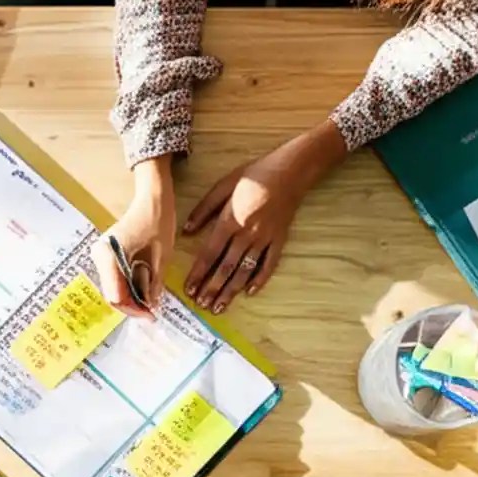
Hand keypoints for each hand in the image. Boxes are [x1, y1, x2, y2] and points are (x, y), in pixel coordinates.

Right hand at [91, 157, 176, 319]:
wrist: (152, 199)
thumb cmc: (158, 222)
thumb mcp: (161, 257)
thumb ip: (153, 284)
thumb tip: (150, 307)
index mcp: (109, 254)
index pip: (116, 294)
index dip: (133, 309)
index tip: (151, 315)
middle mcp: (99, 256)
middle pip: (112, 293)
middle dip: (131, 306)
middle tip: (152, 312)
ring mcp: (100, 256)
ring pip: (113, 289)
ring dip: (130, 298)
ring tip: (150, 303)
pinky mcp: (105, 257)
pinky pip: (115, 280)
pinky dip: (128, 288)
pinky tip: (142, 291)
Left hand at [183, 121, 347, 312]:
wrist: (291, 170)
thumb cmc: (254, 175)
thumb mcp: (223, 185)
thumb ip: (204, 209)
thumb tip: (186, 231)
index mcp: (231, 219)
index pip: (210, 253)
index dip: (198, 273)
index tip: (189, 289)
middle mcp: (247, 233)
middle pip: (226, 267)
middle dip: (212, 288)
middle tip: (202, 305)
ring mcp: (265, 239)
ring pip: (245, 270)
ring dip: (231, 290)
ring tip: (220, 306)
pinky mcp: (279, 240)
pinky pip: (269, 264)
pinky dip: (259, 279)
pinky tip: (249, 292)